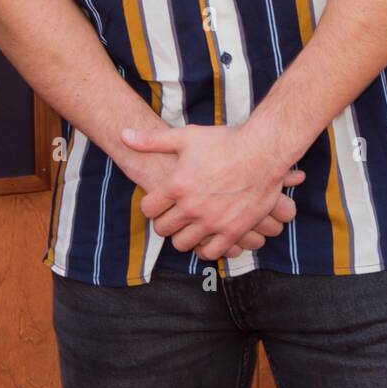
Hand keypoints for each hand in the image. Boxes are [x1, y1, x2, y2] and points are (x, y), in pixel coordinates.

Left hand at [120, 123, 304, 260]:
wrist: (263, 151)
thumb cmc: (224, 141)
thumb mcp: (186, 136)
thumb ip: (152, 140)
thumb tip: (123, 135)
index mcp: (177, 185)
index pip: (148, 209)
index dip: (152, 205)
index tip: (160, 200)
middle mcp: (192, 207)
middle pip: (163, 229)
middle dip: (165, 221)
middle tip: (174, 213)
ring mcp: (212, 222)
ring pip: (183, 244)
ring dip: (183, 236)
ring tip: (190, 224)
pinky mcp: (232, 231)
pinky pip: (210, 253)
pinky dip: (206, 247)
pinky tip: (208, 235)